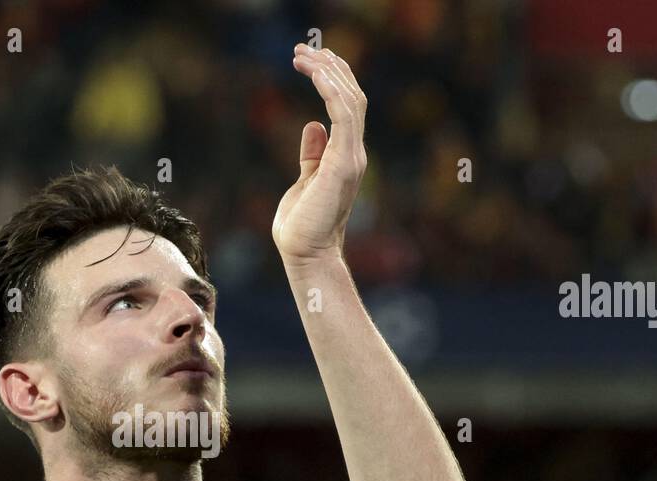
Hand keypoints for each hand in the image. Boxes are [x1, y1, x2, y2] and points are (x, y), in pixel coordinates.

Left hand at [271, 45, 367, 267]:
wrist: (305, 255)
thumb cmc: (301, 226)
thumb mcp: (304, 181)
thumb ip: (311, 155)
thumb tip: (312, 126)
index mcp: (346, 156)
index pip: (348, 107)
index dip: (333, 79)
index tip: (311, 60)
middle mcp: (354, 153)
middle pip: (352, 96)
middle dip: (330, 68)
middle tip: (303, 50)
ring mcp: (351, 158)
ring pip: (350, 101)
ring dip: (327, 73)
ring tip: (303, 56)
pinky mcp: (342, 164)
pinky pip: (343, 115)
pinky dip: (330, 90)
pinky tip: (313, 74)